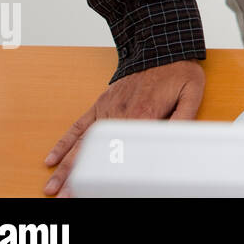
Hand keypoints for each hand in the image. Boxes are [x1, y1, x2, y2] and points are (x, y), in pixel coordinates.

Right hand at [43, 59, 203, 195]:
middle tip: (65, 197)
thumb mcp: (191, 93)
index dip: (108, 175)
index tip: (95, 192)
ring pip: (82, 143)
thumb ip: (184, 119)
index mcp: (142, 116)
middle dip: (78, 177)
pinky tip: (52, 158)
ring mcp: (107, 109)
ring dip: (66, 166)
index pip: (122, 152)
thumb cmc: (178, 71)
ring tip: (52, 187)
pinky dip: (64, 142)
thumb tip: (175, 140)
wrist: (162, 46)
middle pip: (95, 152)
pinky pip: (78, 126)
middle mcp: (119, 114)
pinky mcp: (101, 104)